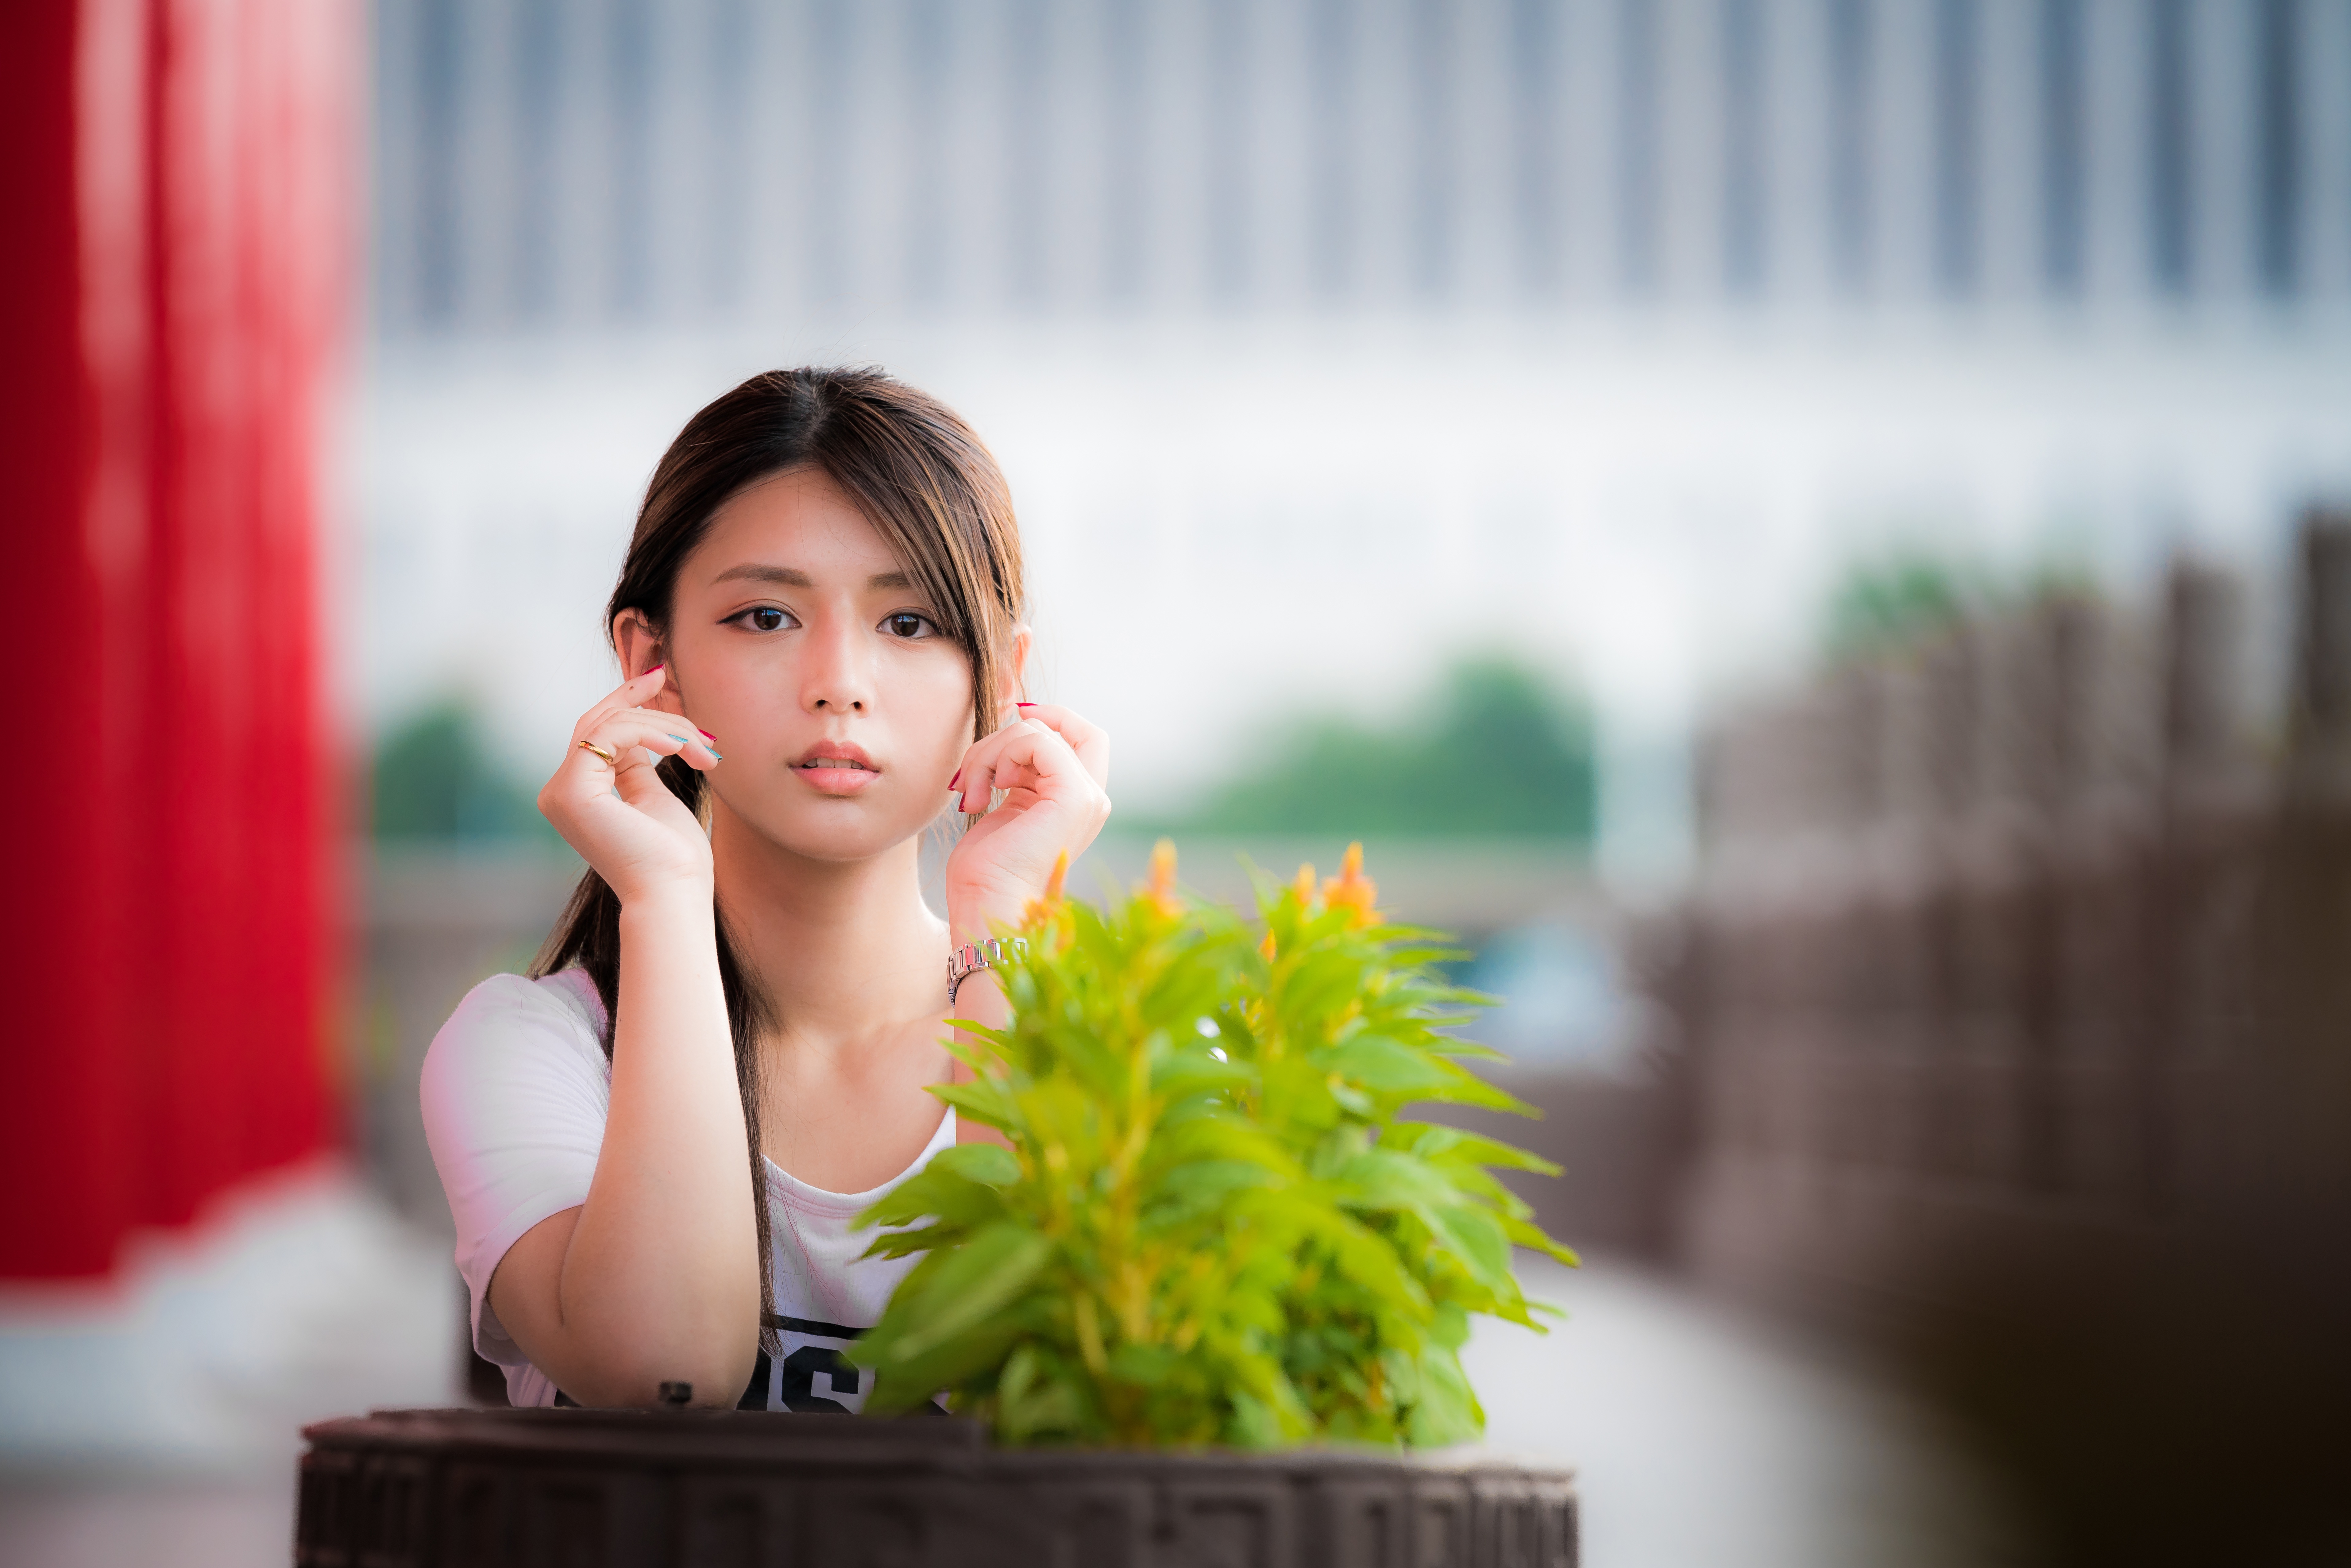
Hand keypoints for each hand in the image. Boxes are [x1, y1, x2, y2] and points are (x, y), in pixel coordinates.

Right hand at [537, 667, 724, 906]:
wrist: (674, 893)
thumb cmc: (673, 855)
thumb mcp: (652, 794)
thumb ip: (636, 762)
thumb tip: (639, 724)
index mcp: (577, 793)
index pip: (597, 732)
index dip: (625, 701)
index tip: (658, 678)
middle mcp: (559, 791)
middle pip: (598, 722)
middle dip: (641, 702)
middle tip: (668, 676)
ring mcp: (561, 792)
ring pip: (609, 724)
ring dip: (663, 726)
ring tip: (700, 746)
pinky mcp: (572, 791)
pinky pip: (611, 736)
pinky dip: (651, 733)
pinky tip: (680, 747)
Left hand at [942, 703, 1110, 938]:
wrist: (986, 909)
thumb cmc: (985, 873)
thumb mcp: (1002, 805)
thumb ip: (1014, 771)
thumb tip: (1013, 723)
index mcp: (1076, 803)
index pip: (1082, 737)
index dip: (1051, 717)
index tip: (1011, 720)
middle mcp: (1091, 798)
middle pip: (1063, 728)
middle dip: (1009, 733)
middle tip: (973, 772)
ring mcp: (1087, 797)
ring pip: (1036, 732)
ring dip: (989, 752)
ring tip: (970, 793)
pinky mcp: (1072, 795)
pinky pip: (1036, 741)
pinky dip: (999, 755)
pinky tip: (985, 791)